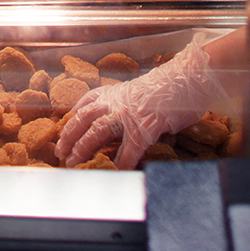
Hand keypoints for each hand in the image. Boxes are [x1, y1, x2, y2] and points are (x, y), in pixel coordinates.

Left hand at [56, 39, 229, 169]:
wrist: (187, 78)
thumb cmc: (168, 86)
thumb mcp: (140, 92)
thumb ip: (127, 104)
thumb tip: (123, 118)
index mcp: (114, 92)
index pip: (86, 104)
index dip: (72, 117)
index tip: (64, 128)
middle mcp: (116, 102)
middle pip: (84, 119)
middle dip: (69, 137)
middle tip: (61, 153)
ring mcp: (128, 115)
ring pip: (97, 132)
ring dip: (83, 149)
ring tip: (75, 164)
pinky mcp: (144, 128)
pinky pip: (128, 149)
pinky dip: (120, 162)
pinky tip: (115, 172)